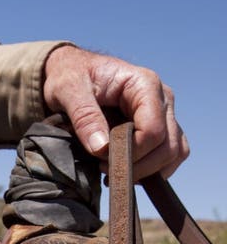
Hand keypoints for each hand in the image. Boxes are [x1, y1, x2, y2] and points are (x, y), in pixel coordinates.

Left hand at [43, 45, 188, 179]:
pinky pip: (171, 155)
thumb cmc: (71, 75)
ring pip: (174, 153)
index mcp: (144, 84)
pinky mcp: (161, 127)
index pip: (153, 130)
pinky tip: (126, 172)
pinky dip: (152, 171)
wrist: (73, 71)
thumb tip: (102, 148)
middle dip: (138, 167)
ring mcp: (164, 114)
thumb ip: (85, 117)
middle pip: (167, 147)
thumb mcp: (69, 89)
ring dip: (147, 172)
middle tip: (105, 170)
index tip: (102, 160)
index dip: (131, 153)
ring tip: (115, 172)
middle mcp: (162, 99)